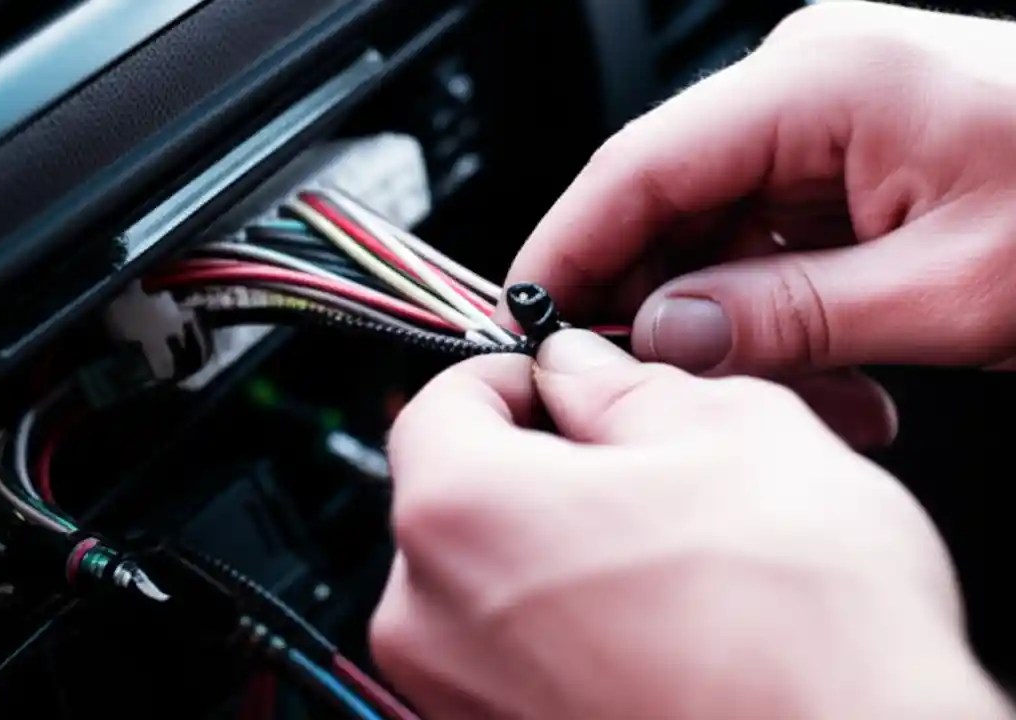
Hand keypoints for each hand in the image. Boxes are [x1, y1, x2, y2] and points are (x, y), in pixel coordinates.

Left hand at [371, 330, 1008, 718]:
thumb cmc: (807, 638)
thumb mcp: (737, 435)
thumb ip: (628, 388)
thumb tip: (582, 373)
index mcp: (462, 513)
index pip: (441, 404)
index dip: (517, 379)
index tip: (572, 387)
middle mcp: (431, 622)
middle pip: (462, 500)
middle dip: (544, 471)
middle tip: (645, 472)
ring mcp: (459, 701)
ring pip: (494, 585)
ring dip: (564, 556)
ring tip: (673, 563)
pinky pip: (516, 662)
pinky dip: (571, 634)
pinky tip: (664, 633)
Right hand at [504, 3, 1015, 446]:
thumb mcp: (949, 288)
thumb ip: (784, 314)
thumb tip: (664, 336)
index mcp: (820, 77)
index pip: (640, 165)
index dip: (568, 248)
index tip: (526, 320)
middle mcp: (812, 81)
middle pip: (672, 203)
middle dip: (658, 305)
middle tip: (657, 393)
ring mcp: (833, 116)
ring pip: (721, 231)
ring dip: (732, 323)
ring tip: (790, 397)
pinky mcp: (856, 154)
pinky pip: (777, 237)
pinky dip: (782, 309)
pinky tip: (823, 368)